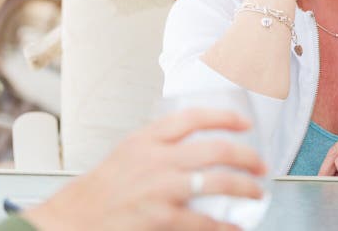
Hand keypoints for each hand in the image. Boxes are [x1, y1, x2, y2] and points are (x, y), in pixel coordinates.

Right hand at [24, 109, 266, 230]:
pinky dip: (225, 224)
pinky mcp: (162, 217)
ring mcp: (161, 188)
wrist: (76, 217)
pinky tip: (235, 225)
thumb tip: (197, 145)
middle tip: (260, 164)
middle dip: (246, 156)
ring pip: (217, 182)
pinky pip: (204, 220)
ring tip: (255, 192)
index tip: (244, 123)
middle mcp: (156, 158)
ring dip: (244, 188)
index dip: (224, 117)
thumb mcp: (129, 151)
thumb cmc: (103, 188)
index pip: (193, 117)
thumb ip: (160, 144)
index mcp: (147, 138)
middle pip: (214, 148)